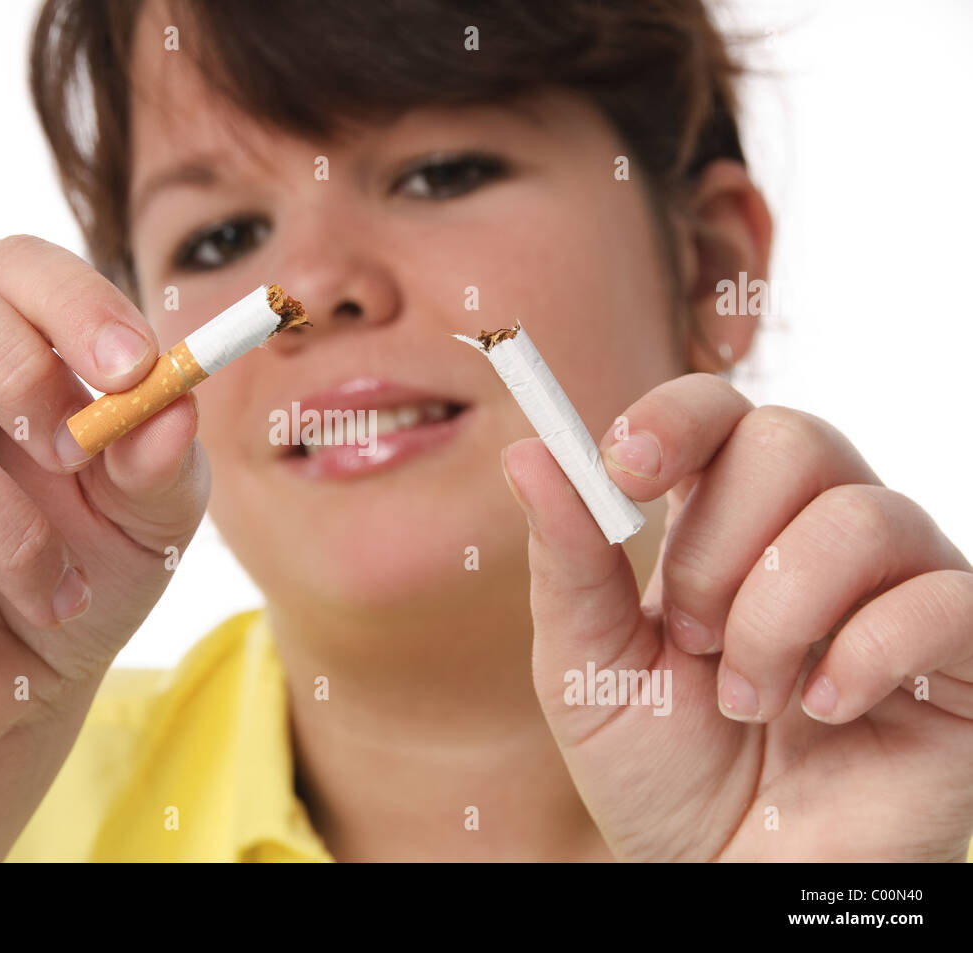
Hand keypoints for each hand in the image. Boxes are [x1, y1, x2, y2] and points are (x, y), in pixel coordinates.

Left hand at [503, 372, 972, 860]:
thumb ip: (567, 561)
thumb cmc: (659, 772)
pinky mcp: (963, 654)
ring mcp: (897, 586)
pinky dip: (862, 658)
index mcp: (724, 521)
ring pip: (862, 517)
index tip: (623, 470)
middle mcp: (817, 533)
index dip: (674, 420)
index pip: (720, 412)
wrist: (726, 878)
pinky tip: (824, 711)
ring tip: (747, 699)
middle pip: (793, 439)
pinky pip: (941, 601)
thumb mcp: (588, 667)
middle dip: (716, 548)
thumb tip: (530, 451)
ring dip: (776, 618)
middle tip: (691, 639)